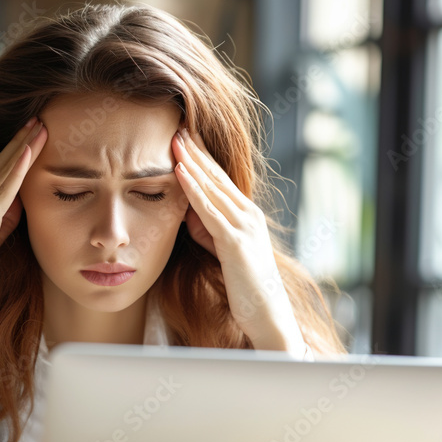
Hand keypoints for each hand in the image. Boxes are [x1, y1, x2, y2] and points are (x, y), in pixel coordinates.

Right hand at [0, 117, 47, 314]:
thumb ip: (3, 222)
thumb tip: (18, 205)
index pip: (1, 173)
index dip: (18, 151)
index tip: (35, 133)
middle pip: (2, 164)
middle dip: (21, 140)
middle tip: (39, 117)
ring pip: (3, 171)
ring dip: (22, 147)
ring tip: (39, 125)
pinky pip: (2, 191)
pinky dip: (15, 171)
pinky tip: (27, 153)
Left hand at [171, 126, 305, 352]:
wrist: (266, 315)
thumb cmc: (244, 286)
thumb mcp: (221, 250)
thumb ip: (206, 229)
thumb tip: (188, 211)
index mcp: (246, 214)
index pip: (220, 179)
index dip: (201, 157)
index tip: (183, 137)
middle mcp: (249, 214)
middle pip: (217, 175)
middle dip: (196, 150)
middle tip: (177, 126)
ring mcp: (244, 227)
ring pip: (213, 188)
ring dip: (192, 162)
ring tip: (175, 140)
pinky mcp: (235, 242)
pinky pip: (209, 210)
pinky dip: (193, 190)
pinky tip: (180, 173)